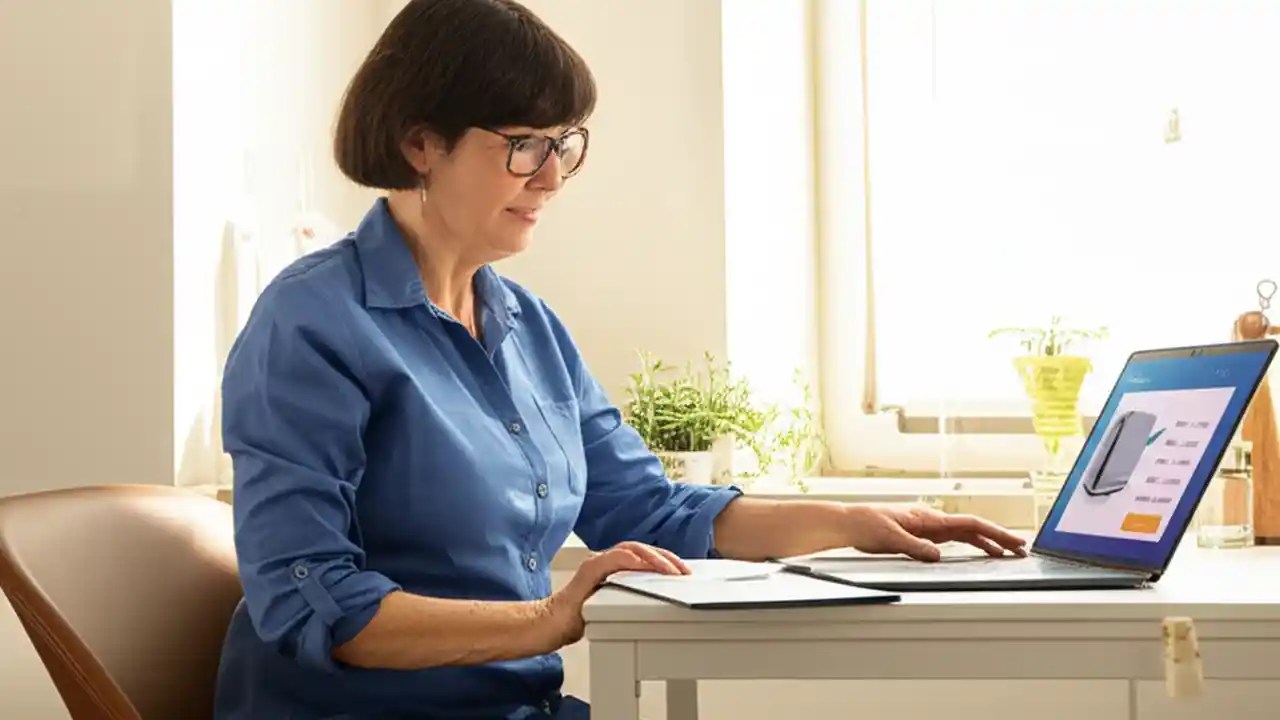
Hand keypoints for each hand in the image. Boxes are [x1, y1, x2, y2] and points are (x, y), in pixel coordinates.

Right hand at [544, 541, 688, 645]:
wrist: (553, 623)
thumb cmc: (581, 616)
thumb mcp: (615, 603)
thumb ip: (632, 593)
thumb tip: (660, 595)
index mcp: (613, 566)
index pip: (644, 554)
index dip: (665, 560)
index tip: (683, 571)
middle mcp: (605, 559)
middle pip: (641, 548)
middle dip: (666, 557)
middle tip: (683, 571)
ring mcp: (597, 562)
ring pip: (631, 549)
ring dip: (654, 558)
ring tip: (671, 569)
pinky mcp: (589, 569)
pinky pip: (614, 559)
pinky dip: (631, 560)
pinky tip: (644, 565)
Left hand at [844, 504, 1028, 561]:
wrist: (850, 522)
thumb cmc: (867, 525)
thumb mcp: (890, 538)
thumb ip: (915, 548)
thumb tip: (937, 556)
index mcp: (929, 518)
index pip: (970, 524)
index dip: (994, 533)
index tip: (1013, 541)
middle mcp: (933, 521)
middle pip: (973, 528)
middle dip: (999, 538)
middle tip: (1021, 549)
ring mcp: (929, 527)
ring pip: (966, 533)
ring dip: (987, 542)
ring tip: (1007, 552)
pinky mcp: (923, 534)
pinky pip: (953, 539)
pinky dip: (970, 544)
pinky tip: (980, 551)